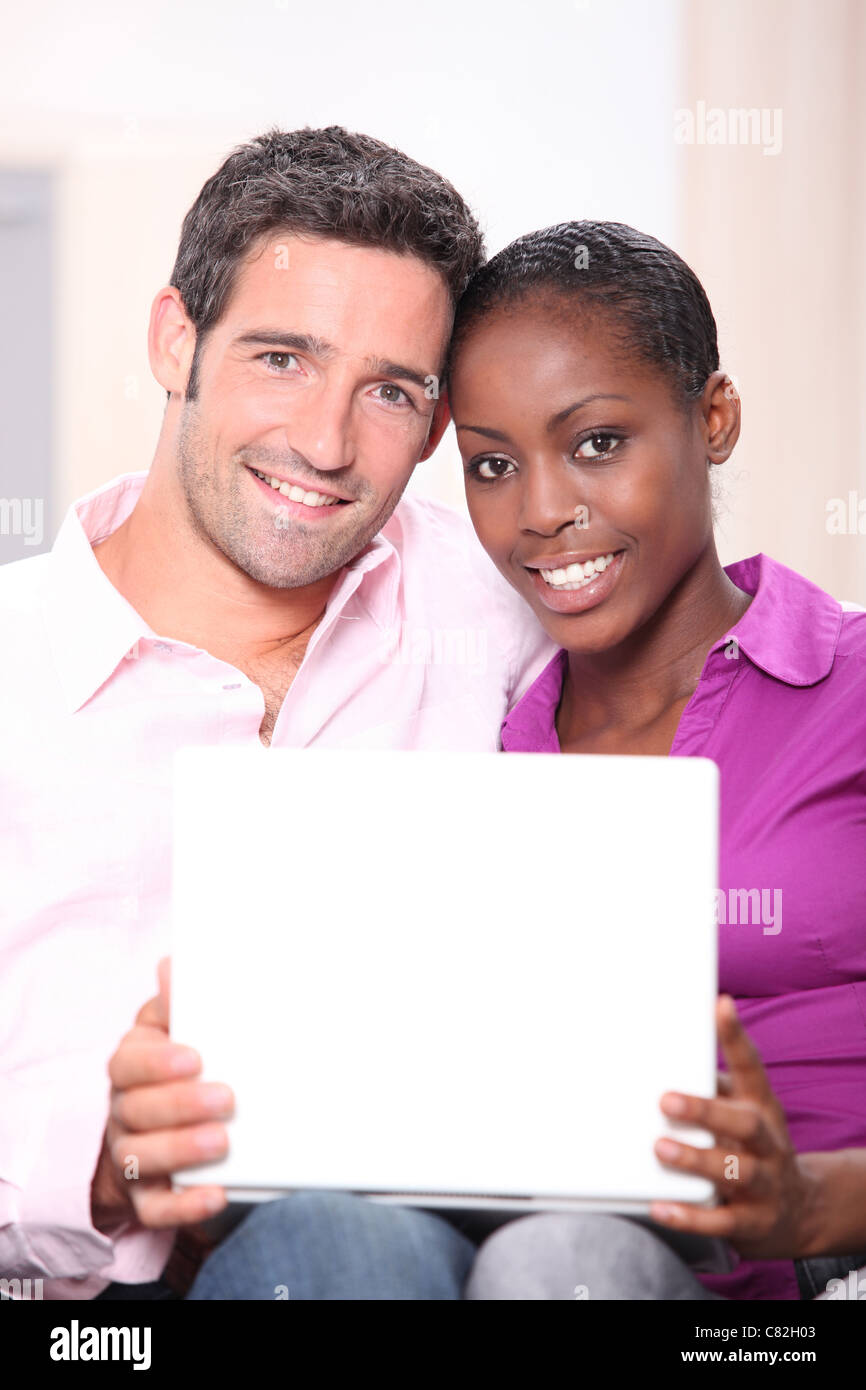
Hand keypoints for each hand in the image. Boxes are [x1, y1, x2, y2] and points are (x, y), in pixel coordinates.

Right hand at [90, 957, 232, 1231]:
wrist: (161, 1126)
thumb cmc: (177, 1067)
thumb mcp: (174, 1030)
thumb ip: (177, 1004)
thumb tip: (173, 964)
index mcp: (130, 1066)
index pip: (128, 1063)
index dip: (157, 1062)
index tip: (195, 1056)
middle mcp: (124, 1111)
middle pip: (137, 1110)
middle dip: (180, 1105)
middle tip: (225, 1098)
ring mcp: (131, 1155)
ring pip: (142, 1158)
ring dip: (182, 1149)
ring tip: (223, 1141)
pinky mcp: (146, 1197)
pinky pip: (156, 1209)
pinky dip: (183, 1206)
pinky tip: (215, 1194)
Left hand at [648, 994, 817, 1259]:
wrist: (800, 1212)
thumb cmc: (751, 1149)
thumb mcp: (740, 1113)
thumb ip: (709, 1088)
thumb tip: (662, 1054)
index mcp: (761, 1108)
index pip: (752, 1067)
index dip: (736, 1036)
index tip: (720, 1005)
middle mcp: (767, 1144)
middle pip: (745, 1123)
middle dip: (706, 1110)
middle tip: (667, 1099)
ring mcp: (765, 1185)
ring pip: (735, 1171)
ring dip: (697, 1160)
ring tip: (661, 1148)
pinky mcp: (754, 1223)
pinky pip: (722, 1222)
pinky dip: (690, 1216)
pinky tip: (662, 1207)